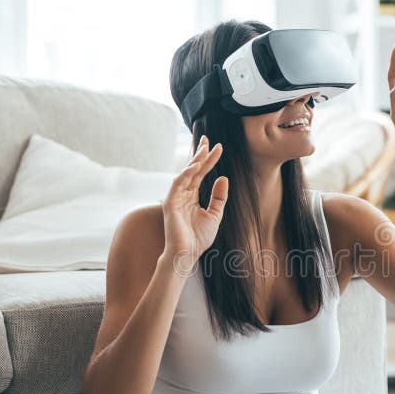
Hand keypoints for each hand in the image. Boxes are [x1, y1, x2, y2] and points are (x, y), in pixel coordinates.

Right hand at [162, 135, 227, 259]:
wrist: (187, 254)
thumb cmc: (198, 238)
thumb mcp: (215, 214)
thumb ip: (218, 197)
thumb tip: (223, 178)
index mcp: (192, 196)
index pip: (201, 173)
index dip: (209, 160)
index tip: (218, 147)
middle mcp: (183, 194)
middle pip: (192, 170)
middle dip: (200, 154)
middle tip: (208, 140)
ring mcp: (176, 198)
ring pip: (185, 174)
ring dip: (194, 161)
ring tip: (204, 149)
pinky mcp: (171, 203)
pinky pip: (178, 184)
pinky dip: (186, 174)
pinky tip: (196, 167)